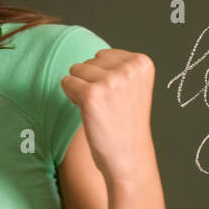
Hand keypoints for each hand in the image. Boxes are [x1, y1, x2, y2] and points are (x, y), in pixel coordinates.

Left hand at [60, 49, 156, 179]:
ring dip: (80, 89)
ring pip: (75, 70)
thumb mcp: (132, 85)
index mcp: (142, 62)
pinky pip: (66, 82)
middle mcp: (129, 68)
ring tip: (100, 108)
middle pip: (88, 61)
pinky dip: (71, 96)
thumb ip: (120, 66)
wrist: (128, 156)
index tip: (117, 96)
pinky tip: (89, 111)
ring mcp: (111, 80)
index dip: (103, 77)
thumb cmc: (125, 121)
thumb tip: (96, 53)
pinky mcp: (91, 93)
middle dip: (90, 81)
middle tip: (107, 105)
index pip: (103, 55)